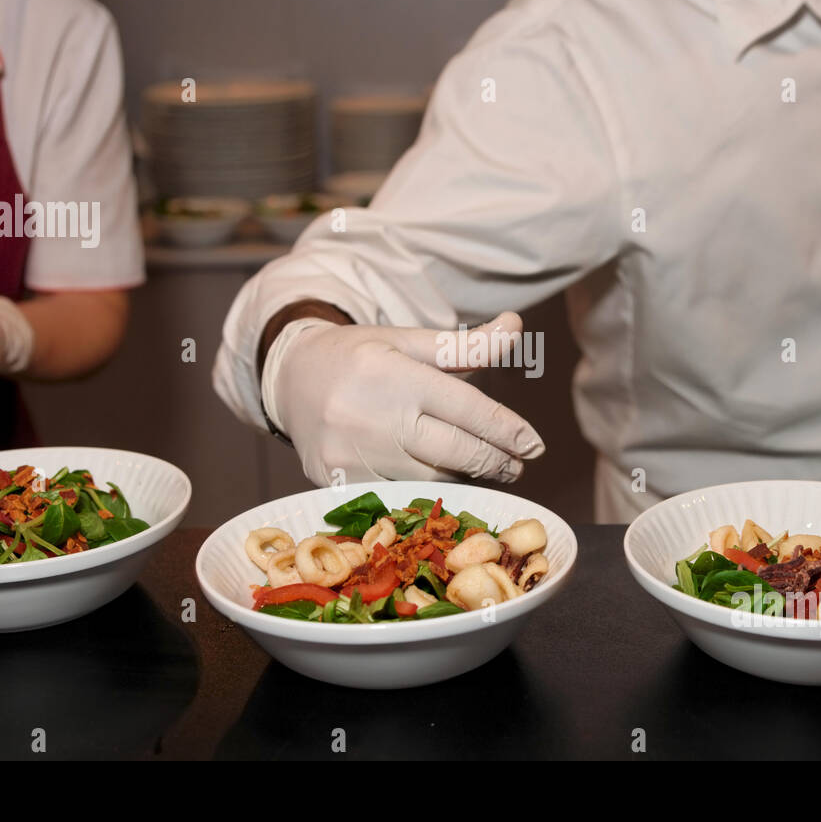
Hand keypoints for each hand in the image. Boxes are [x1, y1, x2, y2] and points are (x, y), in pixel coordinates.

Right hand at [265, 311, 544, 485]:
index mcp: (396, 377)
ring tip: (484, 468)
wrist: (287, 378)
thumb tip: (515, 327)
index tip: (533, 444)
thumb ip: (465, 346)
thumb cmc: (357, 356)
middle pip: (454, 452)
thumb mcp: (408, 341)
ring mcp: (351, 456)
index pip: (466, 410)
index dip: (505, 430)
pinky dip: (424, 489)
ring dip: (462, 475)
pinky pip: (396, 494)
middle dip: (494, 461)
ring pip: (429, 478)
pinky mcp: (335, 481)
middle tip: (518, 466)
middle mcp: (373, 419)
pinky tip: (442, 481)